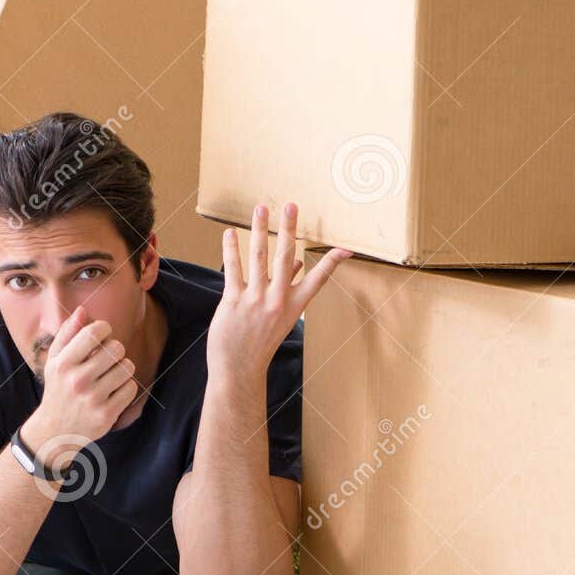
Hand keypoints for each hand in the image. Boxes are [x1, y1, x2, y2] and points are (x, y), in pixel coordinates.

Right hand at [20, 307, 138, 469]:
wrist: (55, 431)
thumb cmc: (58, 389)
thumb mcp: (55, 361)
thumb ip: (67, 334)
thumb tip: (83, 310)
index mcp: (63, 363)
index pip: (95, 332)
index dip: (104, 328)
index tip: (102, 335)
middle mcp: (77, 380)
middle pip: (116, 348)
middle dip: (115, 350)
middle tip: (106, 359)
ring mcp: (93, 399)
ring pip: (127, 367)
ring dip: (122, 369)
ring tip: (110, 375)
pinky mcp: (106, 414)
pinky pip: (130, 388)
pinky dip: (125, 388)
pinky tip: (113, 392)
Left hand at [208, 202, 350, 383]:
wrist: (239, 369)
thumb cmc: (259, 342)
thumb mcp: (280, 318)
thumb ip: (287, 288)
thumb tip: (295, 262)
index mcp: (294, 306)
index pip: (318, 279)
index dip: (332, 262)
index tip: (345, 247)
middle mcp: (278, 300)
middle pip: (285, 257)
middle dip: (289, 229)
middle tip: (291, 205)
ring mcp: (256, 300)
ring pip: (259, 257)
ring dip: (260, 230)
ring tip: (261, 209)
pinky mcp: (233, 301)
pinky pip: (233, 269)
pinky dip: (231, 249)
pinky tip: (229, 233)